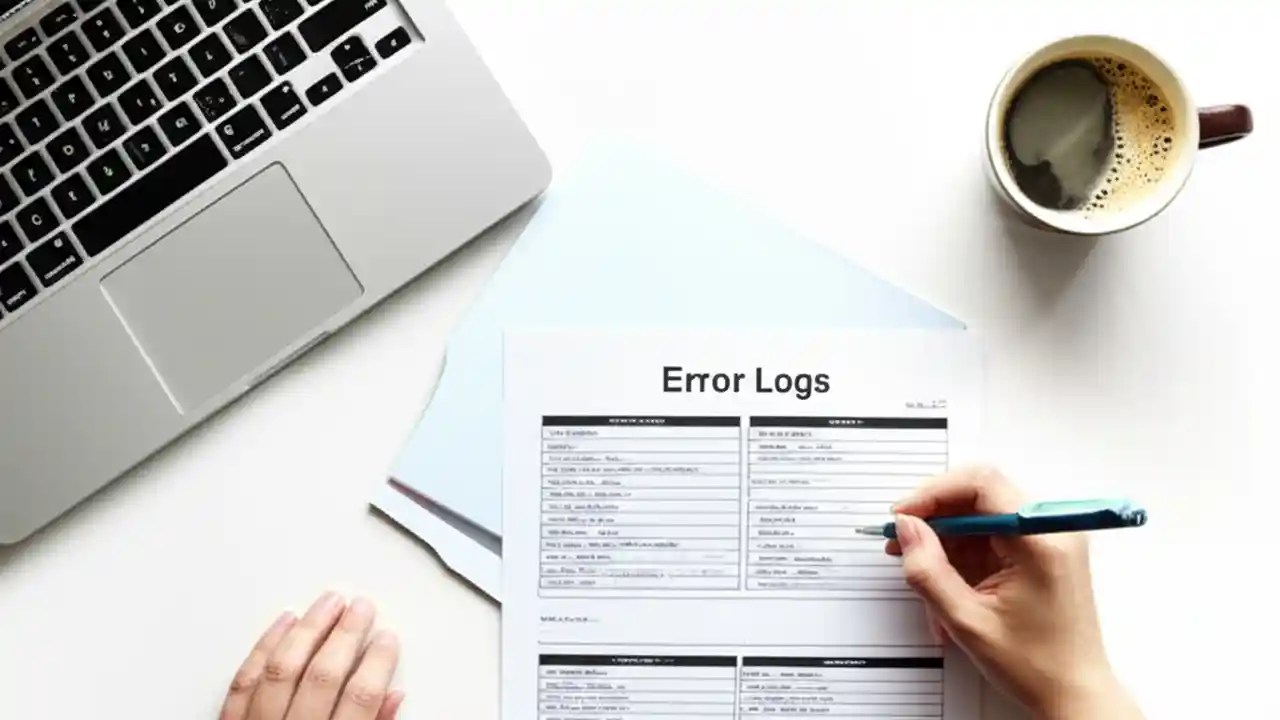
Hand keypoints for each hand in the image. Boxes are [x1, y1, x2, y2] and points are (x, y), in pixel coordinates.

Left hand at [221, 593, 404, 719]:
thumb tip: (392, 698)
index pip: (359, 699)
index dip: (377, 664)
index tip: (387, 638)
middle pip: (321, 676)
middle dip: (346, 635)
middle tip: (362, 607)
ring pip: (280, 669)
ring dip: (308, 629)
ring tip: (329, 602)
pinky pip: (243, 681)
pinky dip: (264, 647)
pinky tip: (284, 622)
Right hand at [888, 467, 1143, 719]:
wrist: (1073, 693)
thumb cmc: (1036, 665)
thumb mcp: (967, 621)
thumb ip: (929, 571)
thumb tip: (906, 528)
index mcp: (1041, 541)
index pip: (982, 485)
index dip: (933, 493)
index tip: (903, 514)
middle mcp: (1050, 531)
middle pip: (979, 496)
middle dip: (934, 516)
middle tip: (901, 539)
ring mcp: (1046, 541)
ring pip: (978, 517)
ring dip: (944, 540)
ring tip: (918, 570)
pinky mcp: (1037, 553)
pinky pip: (988, 538)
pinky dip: (960, 556)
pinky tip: (943, 583)